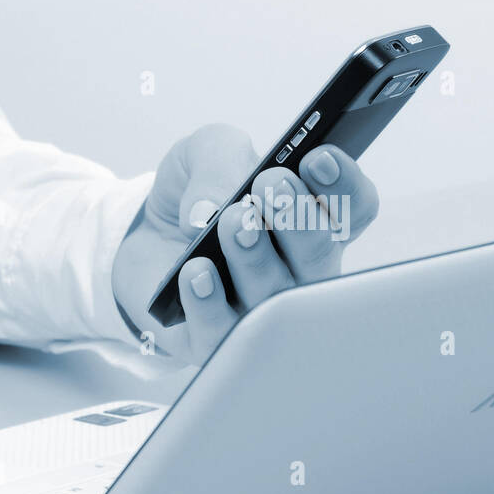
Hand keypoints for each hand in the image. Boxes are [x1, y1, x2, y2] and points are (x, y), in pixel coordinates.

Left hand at [112, 124, 378, 365]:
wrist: (140, 238)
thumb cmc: (192, 197)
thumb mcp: (202, 154)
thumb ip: (217, 159)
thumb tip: (210, 208)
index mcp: (312, 220)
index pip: (353, 208)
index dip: (342, 185)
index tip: (315, 158)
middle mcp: (296, 269)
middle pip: (321, 254)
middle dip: (299, 219)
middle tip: (269, 184)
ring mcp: (260, 309)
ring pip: (277, 295)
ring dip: (256, 256)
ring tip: (230, 220)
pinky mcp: (214, 339)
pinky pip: (221, 332)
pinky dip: (209, 301)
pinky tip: (195, 272)